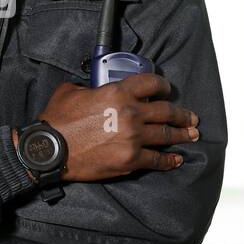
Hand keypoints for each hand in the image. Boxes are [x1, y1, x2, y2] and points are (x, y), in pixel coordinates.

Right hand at [36, 74, 197, 182]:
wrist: (51, 149)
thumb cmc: (57, 120)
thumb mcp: (71, 91)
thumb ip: (88, 87)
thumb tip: (93, 90)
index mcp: (117, 92)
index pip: (151, 83)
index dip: (164, 86)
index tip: (168, 90)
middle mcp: (131, 113)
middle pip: (166, 111)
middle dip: (182, 114)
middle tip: (191, 118)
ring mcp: (133, 137)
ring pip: (166, 135)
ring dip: (182, 135)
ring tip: (192, 135)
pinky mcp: (131, 159)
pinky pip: (157, 159)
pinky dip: (169, 160)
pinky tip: (176, 159)